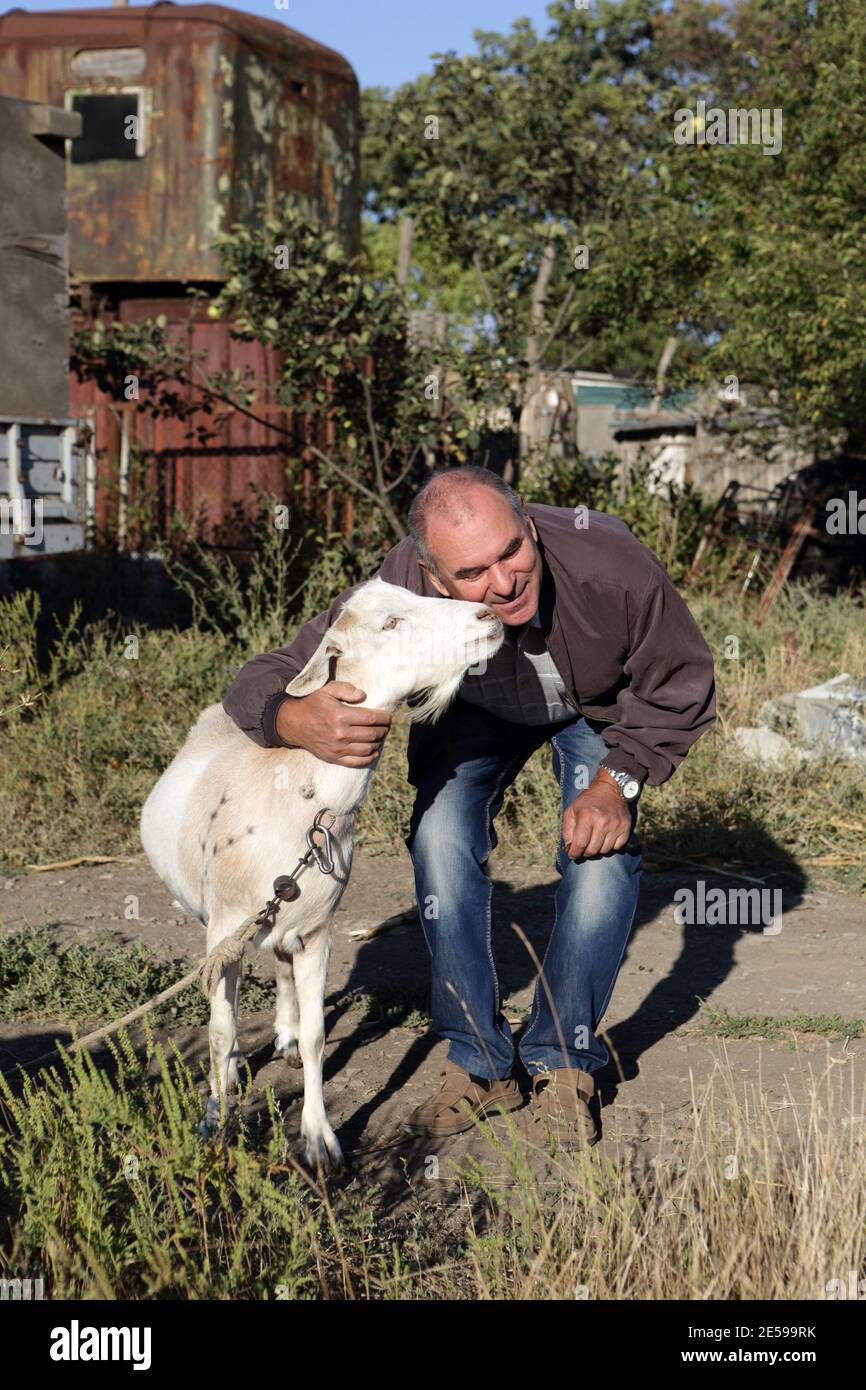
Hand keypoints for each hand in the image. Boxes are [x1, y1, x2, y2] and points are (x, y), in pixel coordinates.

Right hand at [275, 681, 391, 767]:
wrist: (294, 723)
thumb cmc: (313, 704)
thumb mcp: (327, 690)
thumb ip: (345, 689)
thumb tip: (363, 695)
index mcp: (340, 715)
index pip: (372, 718)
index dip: (385, 717)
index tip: (389, 716)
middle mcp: (340, 734)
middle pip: (373, 734)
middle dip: (384, 729)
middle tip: (386, 725)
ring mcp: (338, 748)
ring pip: (368, 748)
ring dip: (379, 742)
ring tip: (380, 735)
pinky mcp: (334, 758)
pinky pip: (358, 761)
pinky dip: (369, 757)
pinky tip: (373, 750)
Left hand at [562, 771, 632, 858]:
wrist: (611, 789)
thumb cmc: (588, 801)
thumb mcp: (572, 810)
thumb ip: (567, 830)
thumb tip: (569, 848)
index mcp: (587, 817)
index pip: (580, 844)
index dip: (574, 853)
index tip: (572, 855)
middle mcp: (602, 822)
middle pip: (592, 850)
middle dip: (585, 852)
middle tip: (583, 847)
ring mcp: (616, 825)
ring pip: (605, 850)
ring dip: (598, 849)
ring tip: (595, 840)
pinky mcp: (626, 828)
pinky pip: (617, 847)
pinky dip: (610, 846)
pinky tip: (606, 837)